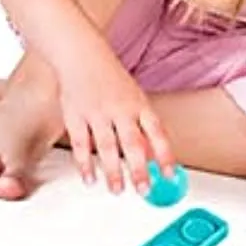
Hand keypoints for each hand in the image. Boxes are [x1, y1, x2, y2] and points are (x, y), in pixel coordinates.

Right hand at [58, 42, 175, 193]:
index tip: (171, 175)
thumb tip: (157, 157)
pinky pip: (80, 144)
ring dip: (112, 171)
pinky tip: (90, 179)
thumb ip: (145, 127)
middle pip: (132, 143)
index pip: (157, 133)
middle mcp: (120, 109)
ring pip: (106, 147)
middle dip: (139, 169)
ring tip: (118, 190)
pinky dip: (84, 163)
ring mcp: (96, 113)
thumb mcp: (136, 99)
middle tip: (144, 190)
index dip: (165, 155)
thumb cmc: (112, 79)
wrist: (82, 55)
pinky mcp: (74, 116)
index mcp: (139, 105)